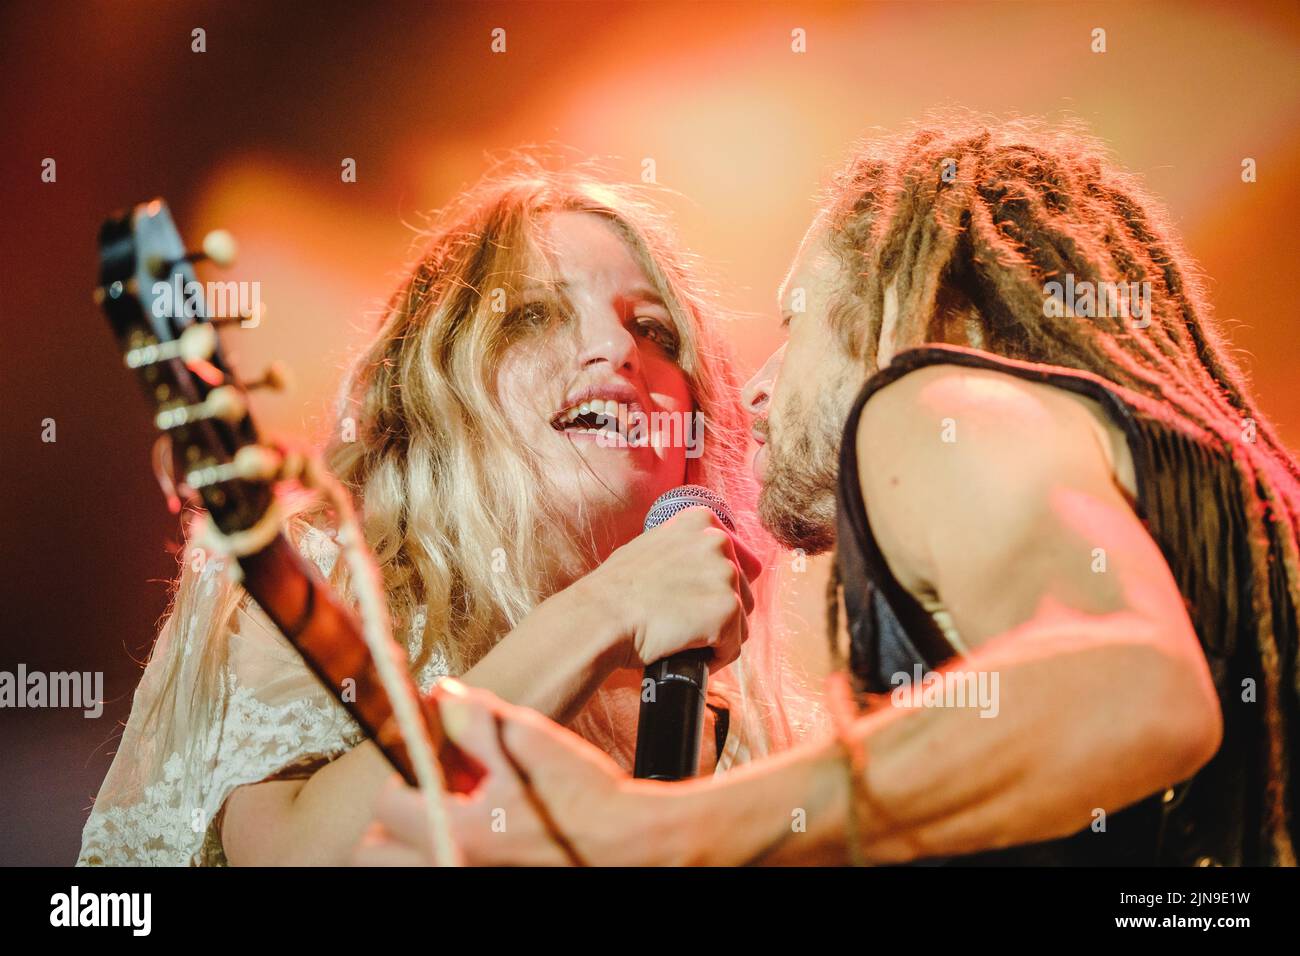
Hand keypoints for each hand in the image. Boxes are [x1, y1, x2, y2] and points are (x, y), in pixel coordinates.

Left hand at [353, 681, 685, 865]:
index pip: (387, 804)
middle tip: (427, 800)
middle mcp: (455, 866)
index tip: (428, 770)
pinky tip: (480, 839)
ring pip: (405, 868)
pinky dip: (444, 857)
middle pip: (376, 853)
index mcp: (459, 830)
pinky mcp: (489, 892)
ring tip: (450, 821)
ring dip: (413, 843)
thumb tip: (437, 694)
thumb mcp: (529, 741)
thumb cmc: (584, 796)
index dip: (402, 779)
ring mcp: (470, 885)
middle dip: (392, 822)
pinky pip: (440, 873)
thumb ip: (474, 717)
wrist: (631, 846)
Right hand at [573, 506, 762, 673]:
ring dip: (716, 637)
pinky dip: (714, 658)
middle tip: (685, 626)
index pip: (733, 560)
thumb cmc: (614, 591)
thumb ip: (681, 549)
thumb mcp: (649, 548)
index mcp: (700, 521)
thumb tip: (696, 568)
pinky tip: (688, 656)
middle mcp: (718, 541)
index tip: (692, 602)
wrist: (600, 617)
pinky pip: (733, 646)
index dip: (714, 588)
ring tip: (684, 642)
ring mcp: (725, 575)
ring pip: (739, 621)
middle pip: (739, 591)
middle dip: (717, 614)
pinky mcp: (727, 609)